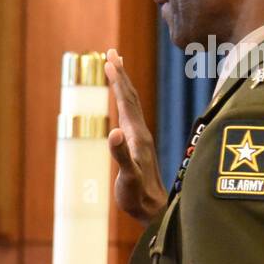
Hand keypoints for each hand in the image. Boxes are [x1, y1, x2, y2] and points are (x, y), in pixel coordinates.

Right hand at [104, 48, 166, 224]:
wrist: (155, 210)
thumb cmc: (138, 196)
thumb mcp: (127, 176)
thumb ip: (121, 155)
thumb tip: (113, 132)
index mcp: (136, 135)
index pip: (126, 100)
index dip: (117, 80)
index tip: (109, 59)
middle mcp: (140, 133)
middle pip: (130, 97)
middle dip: (120, 75)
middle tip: (112, 53)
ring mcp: (141, 139)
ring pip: (132, 105)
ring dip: (123, 86)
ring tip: (116, 71)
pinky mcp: (139, 147)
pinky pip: (130, 117)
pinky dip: (124, 103)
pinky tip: (121, 105)